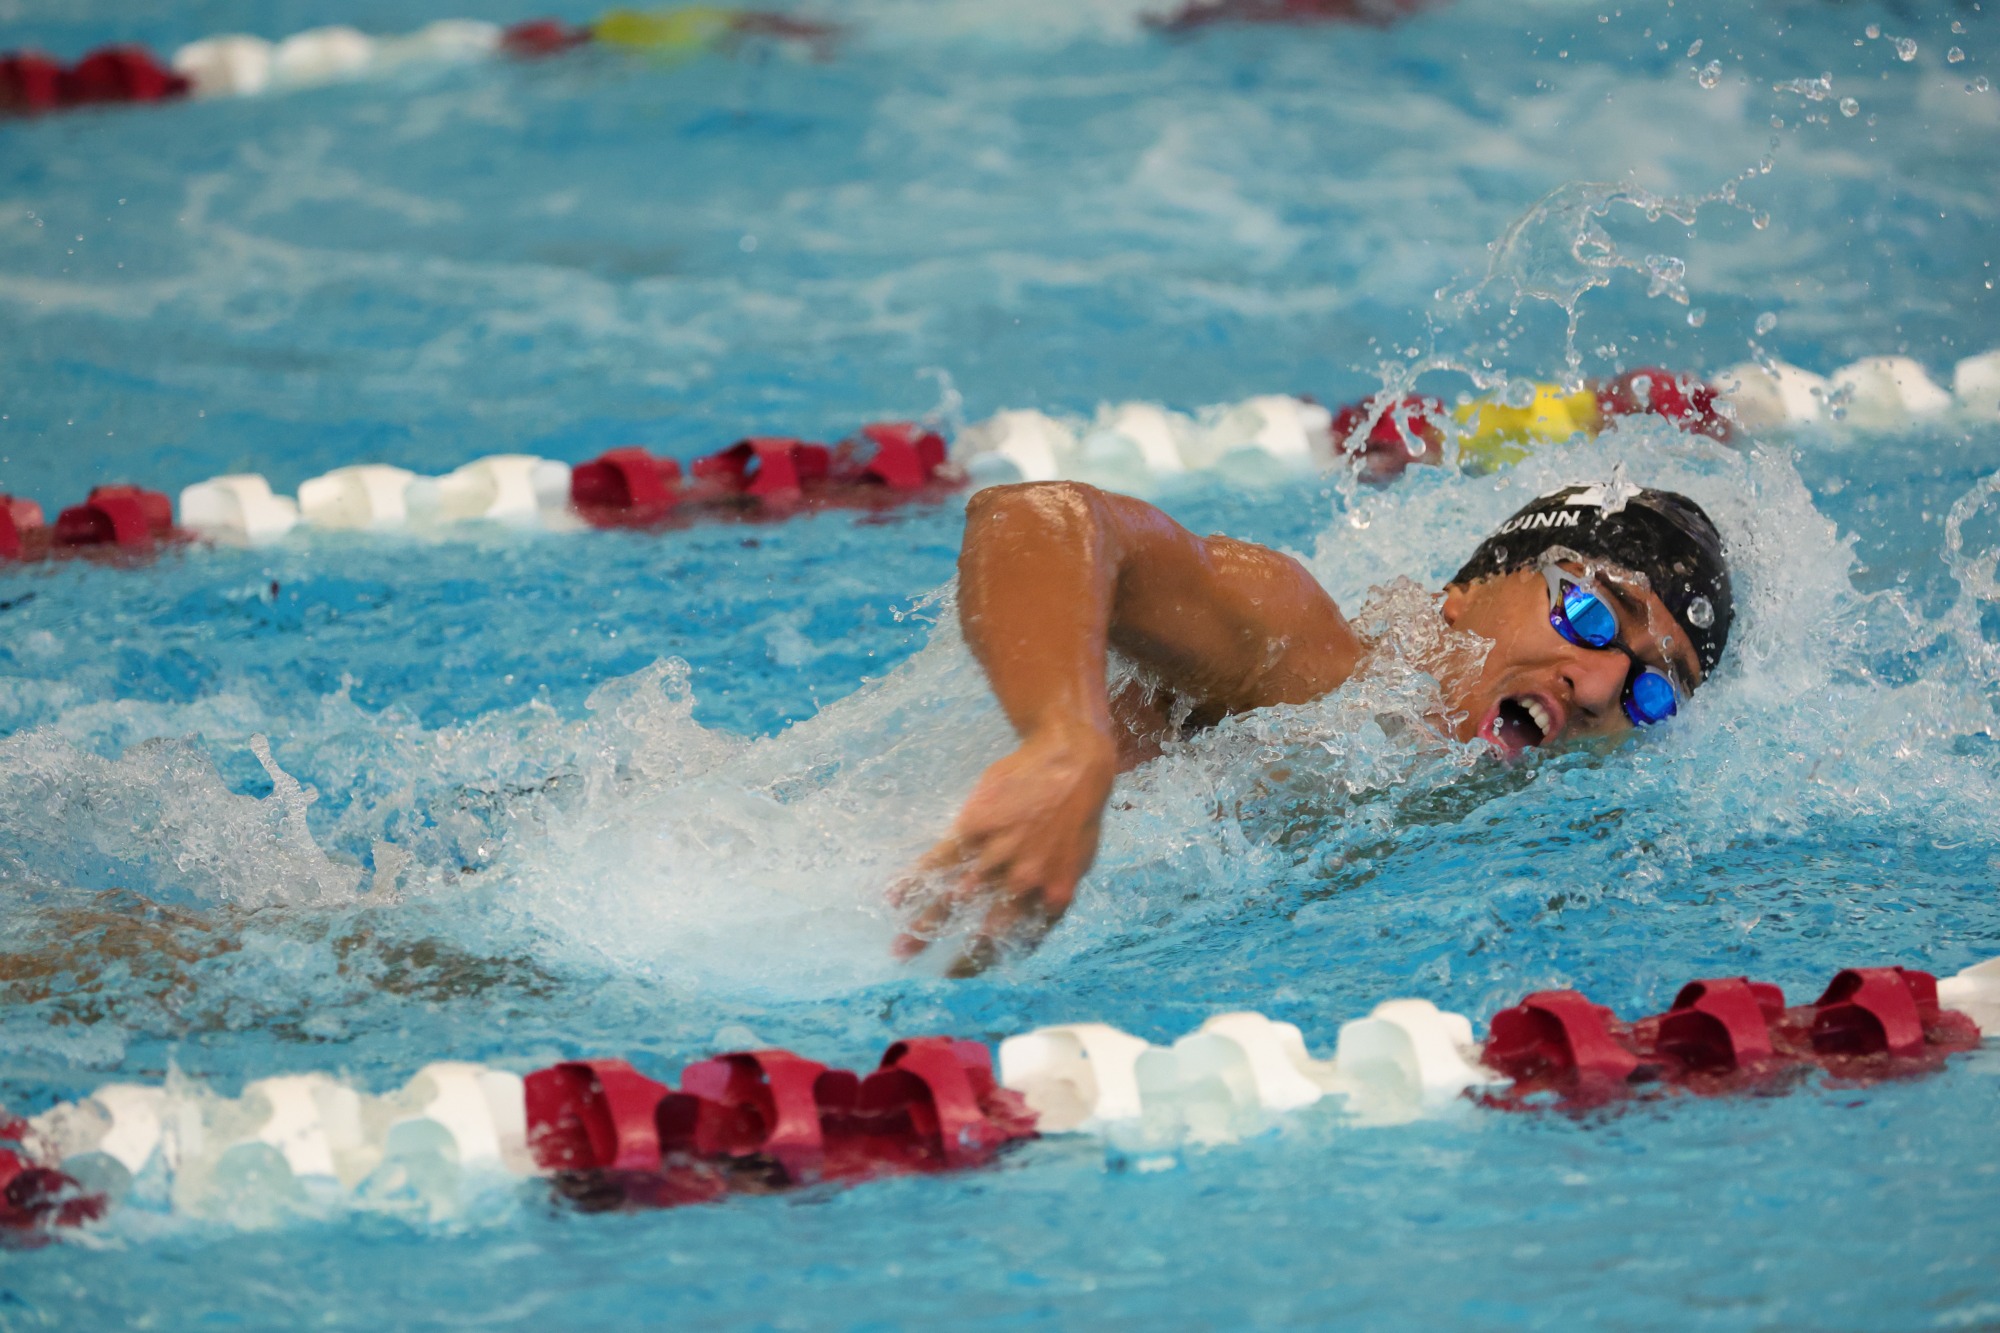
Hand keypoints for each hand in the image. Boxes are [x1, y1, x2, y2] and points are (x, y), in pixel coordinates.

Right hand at [891, 721, 1116, 975]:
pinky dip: (914, 881)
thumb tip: (1035, 917)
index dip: (994, 961)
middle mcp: (1023, 883)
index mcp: (1053, 895)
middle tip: (936, 977)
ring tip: (900, 948)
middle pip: (983, 930)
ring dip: (924, 927)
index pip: (1020, 943)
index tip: (969, 973)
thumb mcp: (1079, 860)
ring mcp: (996, 856)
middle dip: (955, 958)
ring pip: (954, 900)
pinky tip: (893, 897)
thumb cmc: (1078, 810)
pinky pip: (938, 863)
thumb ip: (1054, 891)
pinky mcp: (973, 829)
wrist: (1068, 762)